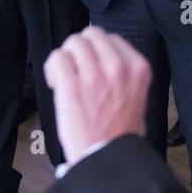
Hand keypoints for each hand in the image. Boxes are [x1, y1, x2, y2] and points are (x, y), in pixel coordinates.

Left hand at [45, 26, 151, 166]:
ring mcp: (95, 74)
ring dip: (66, 58)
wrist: (108, 157)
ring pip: (73, 43)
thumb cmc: (120, 132)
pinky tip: (56, 84)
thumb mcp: (137, 94)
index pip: (112, 38)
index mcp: (138, 67)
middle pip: (91, 34)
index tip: (92, 67)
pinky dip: (53, 68)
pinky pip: (58, 58)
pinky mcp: (72, 85)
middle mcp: (118, 66)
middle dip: (80, 50)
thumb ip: (124, 72)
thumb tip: (100, 55)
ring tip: (65, 78)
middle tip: (76, 70)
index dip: (98, 51)